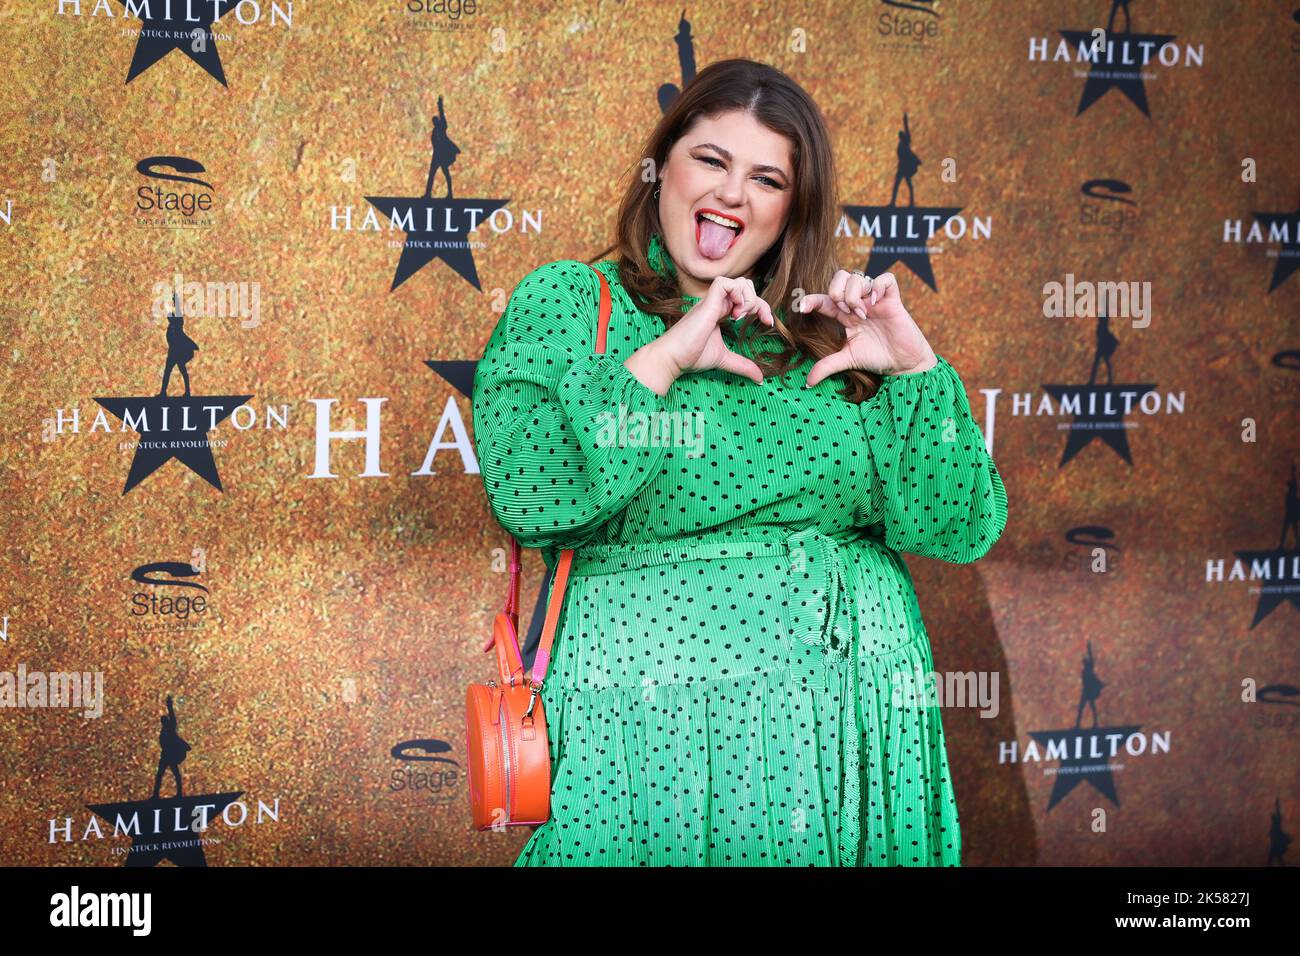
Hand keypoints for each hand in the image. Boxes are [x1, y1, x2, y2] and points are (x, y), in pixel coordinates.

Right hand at [625, 274, 775, 394]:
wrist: (672, 359)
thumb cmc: (691, 356)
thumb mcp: (724, 359)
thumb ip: (742, 365)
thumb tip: (760, 378)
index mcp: (720, 311)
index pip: (746, 298)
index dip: (761, 307)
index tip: (767, 323)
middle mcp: (717, 303)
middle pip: (745, 284)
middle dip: (758, 300)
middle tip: (759, 320)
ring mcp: (711, 301)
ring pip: (738, 281)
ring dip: (748, 298)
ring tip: (741, 318)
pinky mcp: (706, 303)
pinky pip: (725, 283)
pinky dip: (737, 294)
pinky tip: (735, 314)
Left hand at [798, 269, 936, 387]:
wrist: (903, 364)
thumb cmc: (876, 358)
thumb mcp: (848, 361)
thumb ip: (826, 366)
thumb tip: (807, 383)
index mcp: (844, 315)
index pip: (824, 298)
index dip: (811, 299)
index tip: (802, 308)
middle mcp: (858, 303)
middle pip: (840, 277)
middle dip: (836, 292)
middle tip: (844, 312)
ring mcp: (875, 300)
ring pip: (858, 277)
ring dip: (854, 295)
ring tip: (862, 314)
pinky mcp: (893, 300)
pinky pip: (886, 279)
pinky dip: (878, 286)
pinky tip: (876, 301)